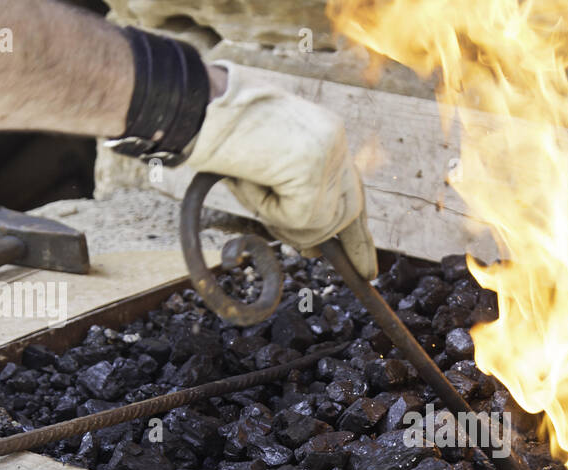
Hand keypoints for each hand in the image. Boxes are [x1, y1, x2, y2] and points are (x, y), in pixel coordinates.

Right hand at [189, 61, 377, 278]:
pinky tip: (252, 180)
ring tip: (256, 190)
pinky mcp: (312, 170)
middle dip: (345, 245)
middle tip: (341, 267)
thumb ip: (293, 196)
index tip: (366, 266)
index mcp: (324, 135)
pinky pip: (295, 219)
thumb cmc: (219, 131)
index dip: (358, 232)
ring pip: (320, 224)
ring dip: (283, 221)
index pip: (352, 190)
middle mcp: (334, 141)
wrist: (201, 104)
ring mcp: (327, 155)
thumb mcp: (266, 167)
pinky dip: (267, 210)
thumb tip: (310, 247)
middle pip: (349, 211)